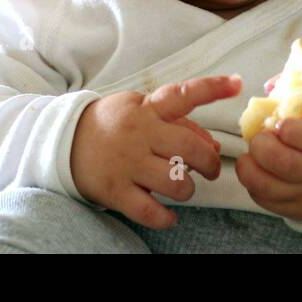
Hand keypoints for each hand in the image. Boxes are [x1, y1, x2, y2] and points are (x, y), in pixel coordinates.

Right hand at [70, 74, 241, 228]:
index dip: (212, 88)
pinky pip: (150, 210)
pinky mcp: (116, 190)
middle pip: (190, 148)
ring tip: (182, 188)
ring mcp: (127, 163)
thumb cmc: (113, 125)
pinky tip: (168, 215)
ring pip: (176, 182)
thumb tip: (212, 145)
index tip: (237, 84)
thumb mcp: (142, 111)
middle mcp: (139, 133)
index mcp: (148, 109)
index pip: (184, 94)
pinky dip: (166, 218)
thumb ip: (178, 123)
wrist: (63, 142)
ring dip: (188, 190)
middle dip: (209, 163)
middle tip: (208, 169)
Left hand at [235, 70, 301, 221]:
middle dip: (264, 150)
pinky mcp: (299, 209)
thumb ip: (301, 81)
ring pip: (274, 189)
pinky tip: (255, 170)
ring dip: (252, 170)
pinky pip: (268, 202)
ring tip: (249, 155)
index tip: (277, 122)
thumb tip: (271, 84)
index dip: (294, 131)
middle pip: (291, 166)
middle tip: (257, 138)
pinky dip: (254, 186)